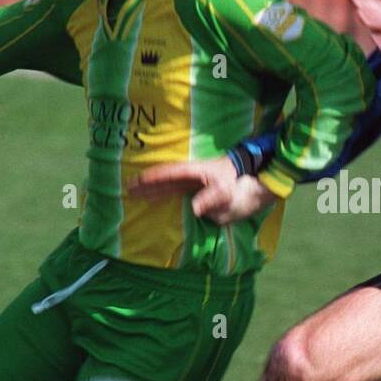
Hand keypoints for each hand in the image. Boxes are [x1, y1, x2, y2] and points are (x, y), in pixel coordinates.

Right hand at [127, 156, 277, 225]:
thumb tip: (193, 208)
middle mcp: (191, 175)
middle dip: (146, 184)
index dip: (153, 178)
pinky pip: (175, 190)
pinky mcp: (197, 187)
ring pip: (168, 184)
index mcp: (196, 173)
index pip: (170, 174)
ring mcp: (194, 180)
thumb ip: (211, 200)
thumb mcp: (228, 194)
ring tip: (134, 192)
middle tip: (127, 188)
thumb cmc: (239, 186)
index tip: (137, 181)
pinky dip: (162, 193)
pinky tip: (154, 197)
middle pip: (164, 178)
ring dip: (152, 189)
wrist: (253, 180)